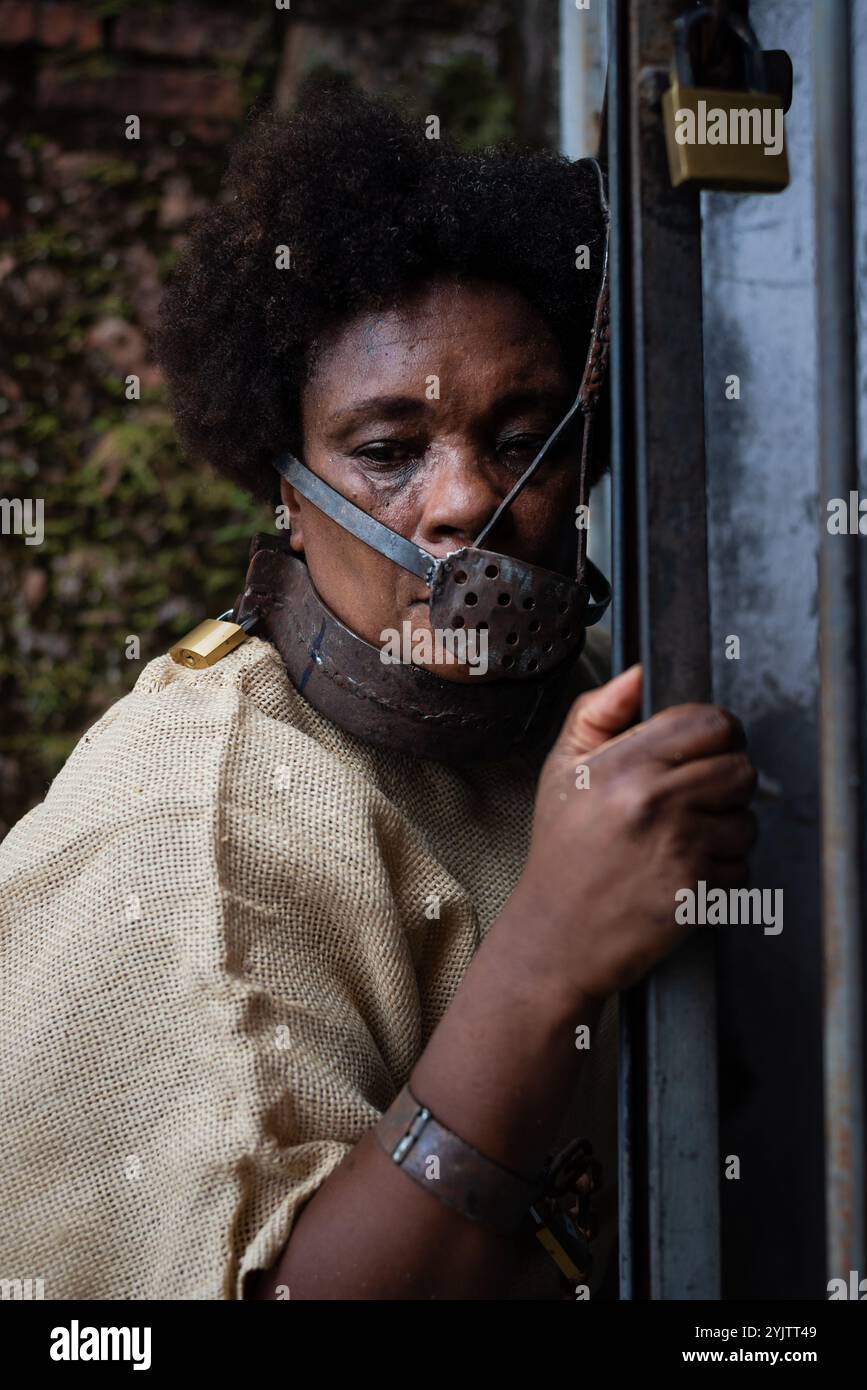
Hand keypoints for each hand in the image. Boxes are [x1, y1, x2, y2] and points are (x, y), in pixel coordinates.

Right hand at [514, 666, 757, 1001]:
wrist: (555, 937)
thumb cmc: (561, 853)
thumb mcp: (562, 770)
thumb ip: (598, 712)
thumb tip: (638, 674)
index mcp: (624, 763)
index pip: (711, 723)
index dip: (714, 734)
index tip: (702, 752)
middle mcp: (655, 801)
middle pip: (740, 768)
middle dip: (725, 783)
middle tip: (695, 800)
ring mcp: (680, 848)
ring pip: (747, 820)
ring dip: (726, 832)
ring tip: (683, 842)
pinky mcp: (697, 890)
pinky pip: (742, 866)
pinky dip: (722, 873)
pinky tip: (682, 875)